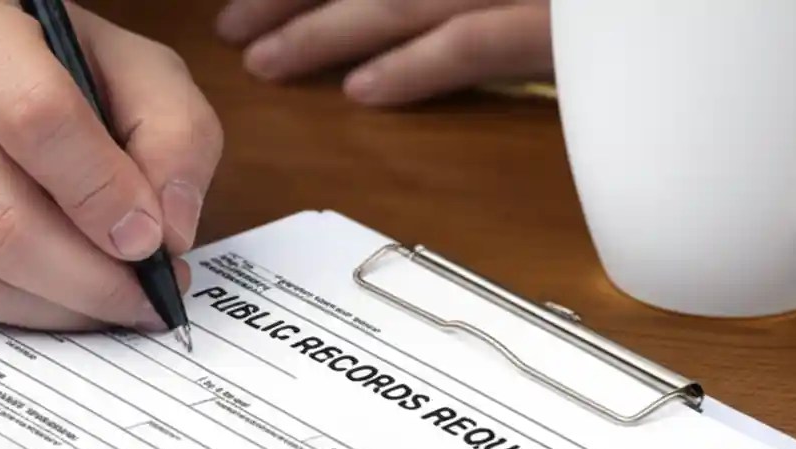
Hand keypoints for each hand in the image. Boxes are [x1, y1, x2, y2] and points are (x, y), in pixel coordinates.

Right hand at [0, 0, 223, 330]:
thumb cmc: (59, 73)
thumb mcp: (140, 73)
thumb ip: (177, 139)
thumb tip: (169, 237)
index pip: (38, 124)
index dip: (104, 195)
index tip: (153, 241)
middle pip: (4, 225)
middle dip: (94, 282)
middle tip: (150, 298)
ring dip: (66, 311)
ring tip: (116, 303)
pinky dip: (25, 319)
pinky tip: (62, 300)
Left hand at [215, 0, 551, 105]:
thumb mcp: (532, 1)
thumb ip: (464, 10)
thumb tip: (400, 19)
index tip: (255, 0)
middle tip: (233, 28)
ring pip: (398, 2)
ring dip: (325, 32)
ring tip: (265, 63)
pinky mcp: (562, 28)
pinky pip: (470, 45)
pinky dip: (413, 66)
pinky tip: (360, 92)